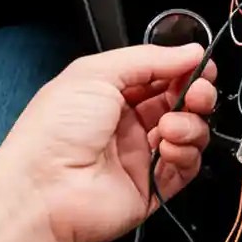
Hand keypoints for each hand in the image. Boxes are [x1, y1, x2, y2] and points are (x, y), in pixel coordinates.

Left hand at [0, 43, 216, 241]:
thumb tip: (189, 51)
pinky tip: (166, 148)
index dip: (183, 69)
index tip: (200, 65)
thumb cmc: (54, 130)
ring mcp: (140, 156)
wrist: (41, 190)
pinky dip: (185, 153)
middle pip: (180, 102)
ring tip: (171, 126)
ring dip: (190, 124)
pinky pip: (185, 167)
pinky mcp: (152, 187)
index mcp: (110, 94)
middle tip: (198, 92)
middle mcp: (127, 123)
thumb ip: (149, 58)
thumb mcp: (96, 73)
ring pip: (188, 133)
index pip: (160, 76)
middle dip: (196, 93)